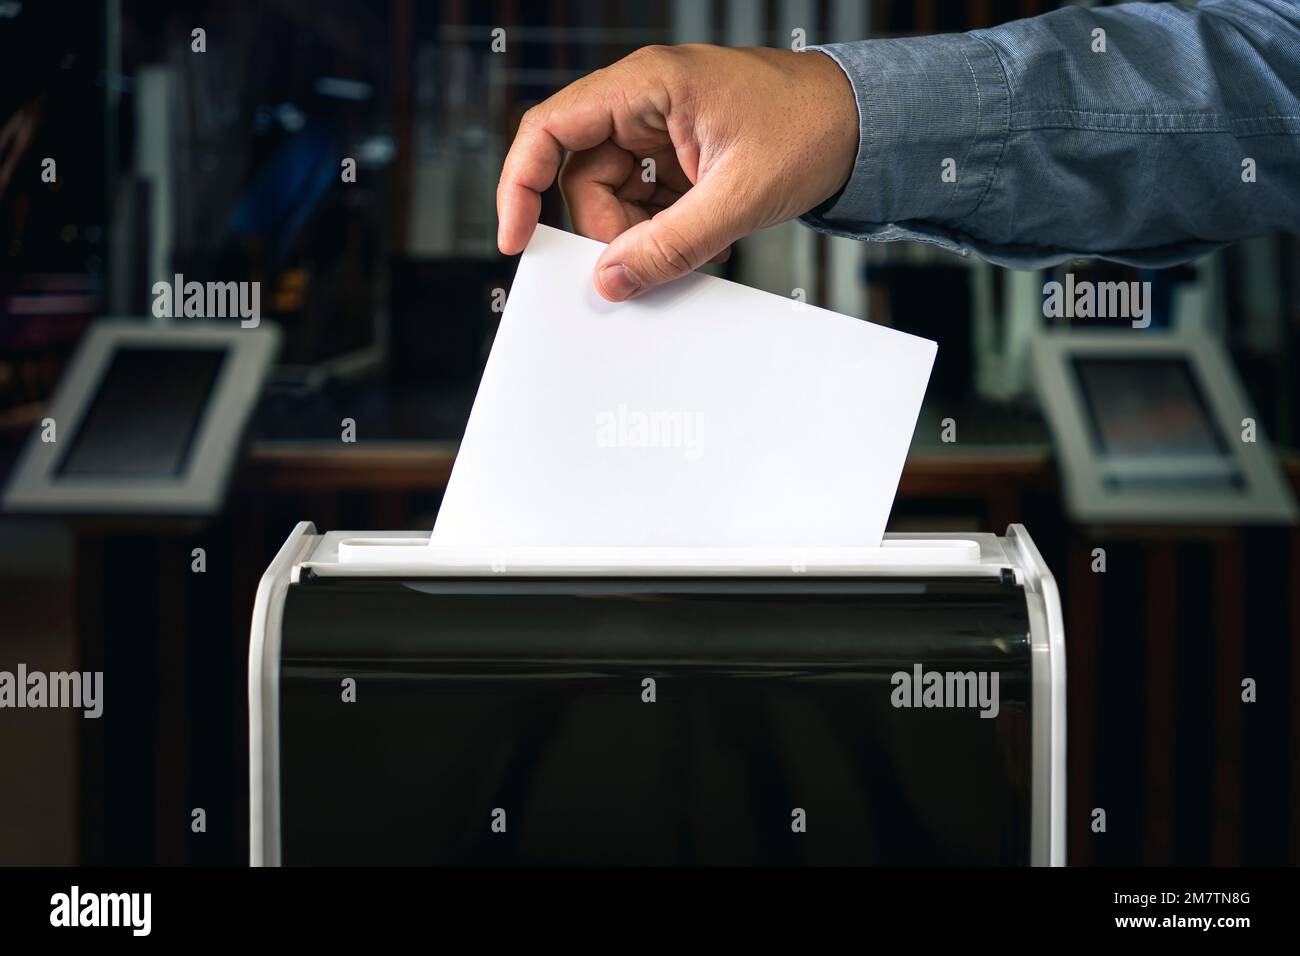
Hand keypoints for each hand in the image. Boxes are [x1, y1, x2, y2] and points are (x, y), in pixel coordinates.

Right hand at [496, 44, 857, 300]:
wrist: (864, 124)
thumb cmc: (811, 130)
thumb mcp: (738, 199)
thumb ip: (670, 245)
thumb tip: (611, 281)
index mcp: (646, 86)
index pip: (550, 129)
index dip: (520, 185)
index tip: (517, 238)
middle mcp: (643, 101)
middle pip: (583, 176)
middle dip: (611, 229)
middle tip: (649, 264)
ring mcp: (660, 128)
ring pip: (615, 195)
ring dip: (643, 234)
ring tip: (698, 248)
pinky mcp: (678, 154)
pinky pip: (646, 200)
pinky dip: (665, 229)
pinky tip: (704, 240)